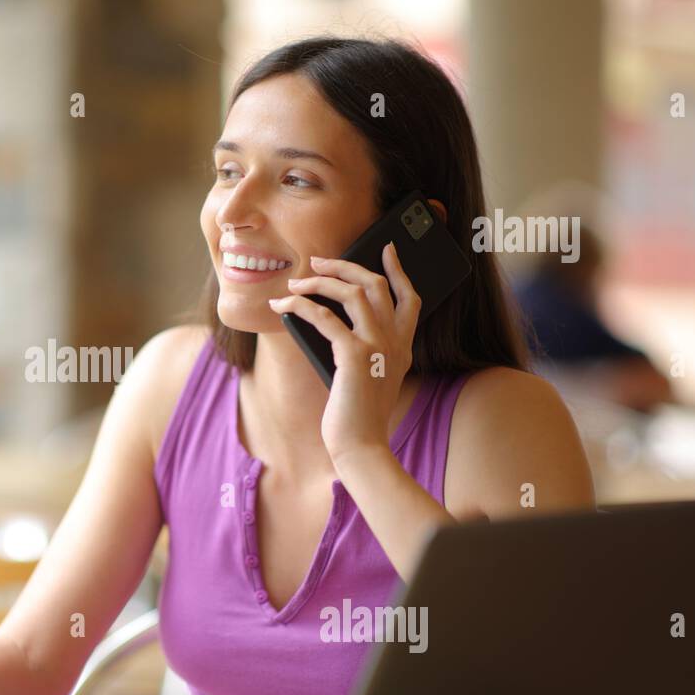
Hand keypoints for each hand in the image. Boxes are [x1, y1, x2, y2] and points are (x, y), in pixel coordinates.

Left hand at [267, 242, 421, 462]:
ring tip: (297, 281)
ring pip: (352, 292)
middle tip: (319, 260)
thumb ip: (362, 350)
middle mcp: (395, 342)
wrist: (361, 446)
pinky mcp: (354, 355)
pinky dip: (301, 305)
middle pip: (376, 285)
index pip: (410, 299)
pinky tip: (284, 304)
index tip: (387, 249)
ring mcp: (377, 346)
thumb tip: (328, 320)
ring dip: (320, 281)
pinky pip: (324, 317)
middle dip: (346, 265)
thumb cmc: (357, 416)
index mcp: (403, 347)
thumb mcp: (368, 378)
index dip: (399, 271)